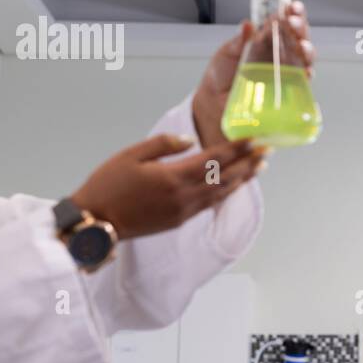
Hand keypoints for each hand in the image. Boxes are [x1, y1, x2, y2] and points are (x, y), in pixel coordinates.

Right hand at [70, 134, 266, 239]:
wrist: (94, 223)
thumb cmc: (107, 185)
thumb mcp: (130, 155)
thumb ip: (162, 145)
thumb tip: (190, 140)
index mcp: (173, 177)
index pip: (214, 160)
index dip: (237, 149)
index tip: (255, 139)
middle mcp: (184, 196)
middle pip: (225, 177)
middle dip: (248, 163)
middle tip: (268, 151)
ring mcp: (183, 211)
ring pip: (221, 193)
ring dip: (242, 179)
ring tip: (259, 167)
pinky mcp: (178, 221)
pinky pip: (209, 204)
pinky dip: (226, 193)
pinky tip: (234, 186)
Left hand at [192, 2, 314, 148]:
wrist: (216, 104)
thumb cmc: (222, 76)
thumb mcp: (227, 53)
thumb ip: (239, 40)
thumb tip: (248, 25)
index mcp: (267, 39)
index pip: (285, 22)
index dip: (292, 12)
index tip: (292, 6)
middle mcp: (280, 54)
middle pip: (300, 36)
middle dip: (301, 27)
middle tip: (294, 22)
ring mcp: (285, 72)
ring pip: (306, 56)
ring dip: (307, 48)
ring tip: (301, 44)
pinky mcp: (288, 91)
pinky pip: (303, 82)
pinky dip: (307, 74)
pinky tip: (306, 70)